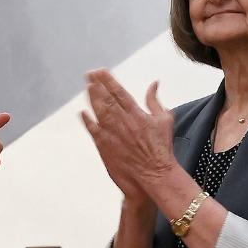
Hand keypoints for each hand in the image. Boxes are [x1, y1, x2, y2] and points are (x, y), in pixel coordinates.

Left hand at [79, 70, 175, 205]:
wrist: (155, 176)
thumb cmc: (161, 149)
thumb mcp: (164, 120)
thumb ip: (155, 100)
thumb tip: (154, 83)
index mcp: (137, 114)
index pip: (119, 92)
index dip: (108, 80)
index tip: (100, 71)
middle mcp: (123, 122)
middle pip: (106, 99)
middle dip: (96, 85)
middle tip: (89, 74)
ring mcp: (112, 134)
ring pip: (98, 112)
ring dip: (92, 98)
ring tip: (87, 87)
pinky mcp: (105, 147)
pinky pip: (93, 131)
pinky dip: (87, 121)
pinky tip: (83, 112)